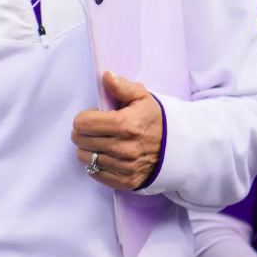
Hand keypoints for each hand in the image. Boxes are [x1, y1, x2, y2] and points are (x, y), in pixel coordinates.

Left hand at [72, 71, 163, 190]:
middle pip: (81, 140)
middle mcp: (123, 148)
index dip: (84, 117)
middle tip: (94, 128)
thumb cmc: (154, 118)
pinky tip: (105, 155)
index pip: (83, 123)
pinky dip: (95, 164)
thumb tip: (106, 76)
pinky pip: (95, 173)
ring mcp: (124, 167)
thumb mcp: (142, 96)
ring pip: (85, 157)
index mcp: (125, 124)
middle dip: (83, 132)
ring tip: (100, 141)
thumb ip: (121, 86)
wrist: (175, 146)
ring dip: (88, 148)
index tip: (94, 116)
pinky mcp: (125, 181)